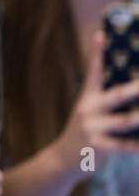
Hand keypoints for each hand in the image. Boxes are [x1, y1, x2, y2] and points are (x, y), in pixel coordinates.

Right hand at [53, 31, 138, 180]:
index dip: (97, 53)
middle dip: (136, 88)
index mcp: (88, 98)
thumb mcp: (88, 111)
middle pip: (118, 95)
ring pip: (127, 120)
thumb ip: (104, 97)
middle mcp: (89, 110)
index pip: (93, 71)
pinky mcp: (99, 147)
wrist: (64, 159)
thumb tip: (128, 86)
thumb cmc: (86, 130)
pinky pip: (126, 146)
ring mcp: (93, 128)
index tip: (101, 36)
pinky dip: (137, 145)